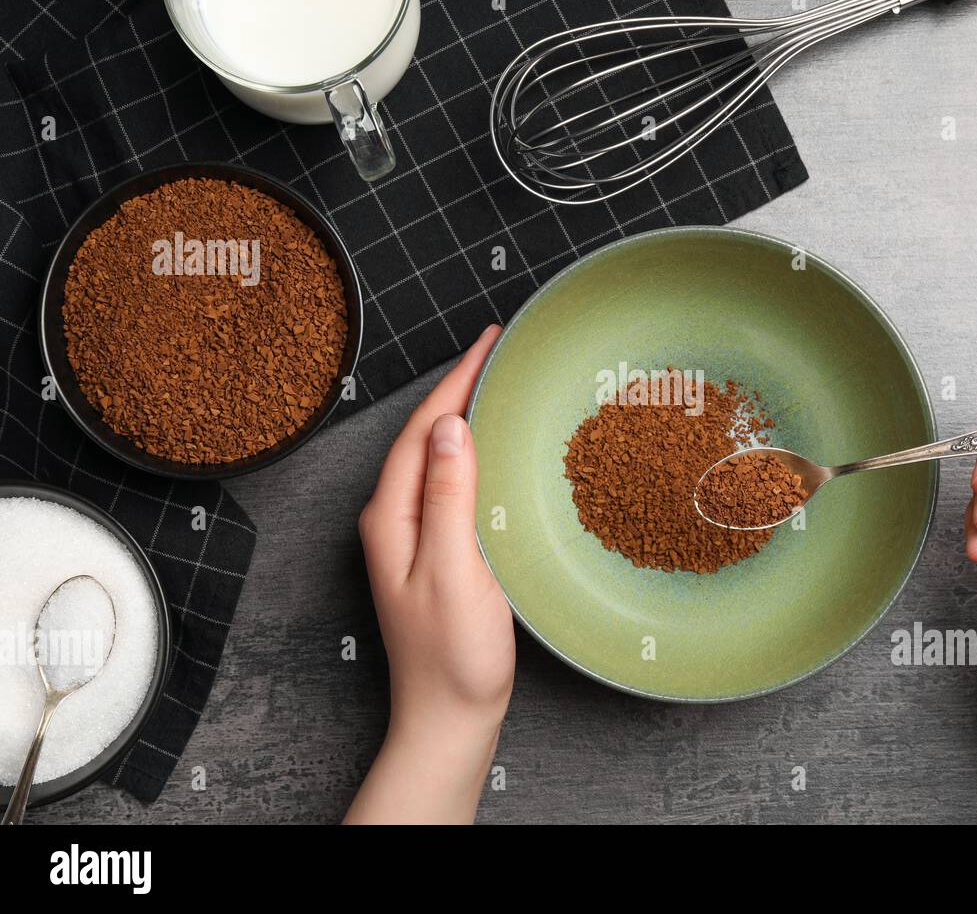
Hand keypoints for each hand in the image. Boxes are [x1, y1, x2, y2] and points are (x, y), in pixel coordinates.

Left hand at [345, 325, 513, 823]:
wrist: (449, 716)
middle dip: (461, 389)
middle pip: (426, 437)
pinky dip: (476, 457)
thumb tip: (450, 426)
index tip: (489, 343)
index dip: (456, 381)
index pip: (422, 429)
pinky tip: (499, 453)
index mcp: (392, 516)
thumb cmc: (451, 656)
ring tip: (501, 386)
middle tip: (501, 352)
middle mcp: (395, 520)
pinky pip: (454, 486)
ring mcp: (414, 537)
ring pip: (439, 459)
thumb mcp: (453, 569)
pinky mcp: (437, 553)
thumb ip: (449, 496)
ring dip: (468, 419)